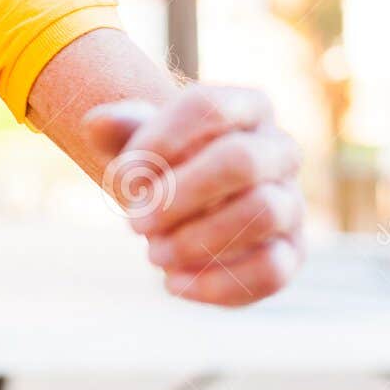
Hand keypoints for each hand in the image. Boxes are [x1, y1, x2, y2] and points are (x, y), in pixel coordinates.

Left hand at [84, 86, 304, 306]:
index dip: (160, 141)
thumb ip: (118, 129)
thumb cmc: (162, 165)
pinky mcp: (292, 253)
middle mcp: (279, 150)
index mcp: (246, 106)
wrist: (186, 206)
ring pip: (263, 212)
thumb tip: (97, 123)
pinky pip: (272, 270)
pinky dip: (217, 282)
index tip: (120, 175)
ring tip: (152, 254)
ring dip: (198, 238)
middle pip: (241, 160)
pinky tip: (173, 283)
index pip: (209, 107)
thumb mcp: (136, 142)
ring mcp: (292, 202)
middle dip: (179, 195)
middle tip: (133, 222)